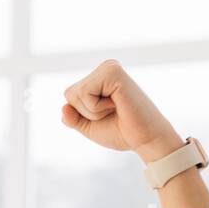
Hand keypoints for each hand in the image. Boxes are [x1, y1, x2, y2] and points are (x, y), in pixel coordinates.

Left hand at [60, 60, 182, 161]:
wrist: (145, 139)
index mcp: (100, 78)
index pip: (69, 96)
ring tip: (116, 108)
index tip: (106, 115)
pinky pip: (85, 94)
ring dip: (92, 111)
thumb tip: (63, 107)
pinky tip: (117, 104)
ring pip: (75, 94)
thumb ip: (72, 118)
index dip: (82, 114)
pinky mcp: (113, 72)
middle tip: (112, 113)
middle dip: (86, 112)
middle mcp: (105, 68)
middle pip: (70, 94)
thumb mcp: (89, 126)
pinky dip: (96, 108)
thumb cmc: (121, 132)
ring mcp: (109, 68)